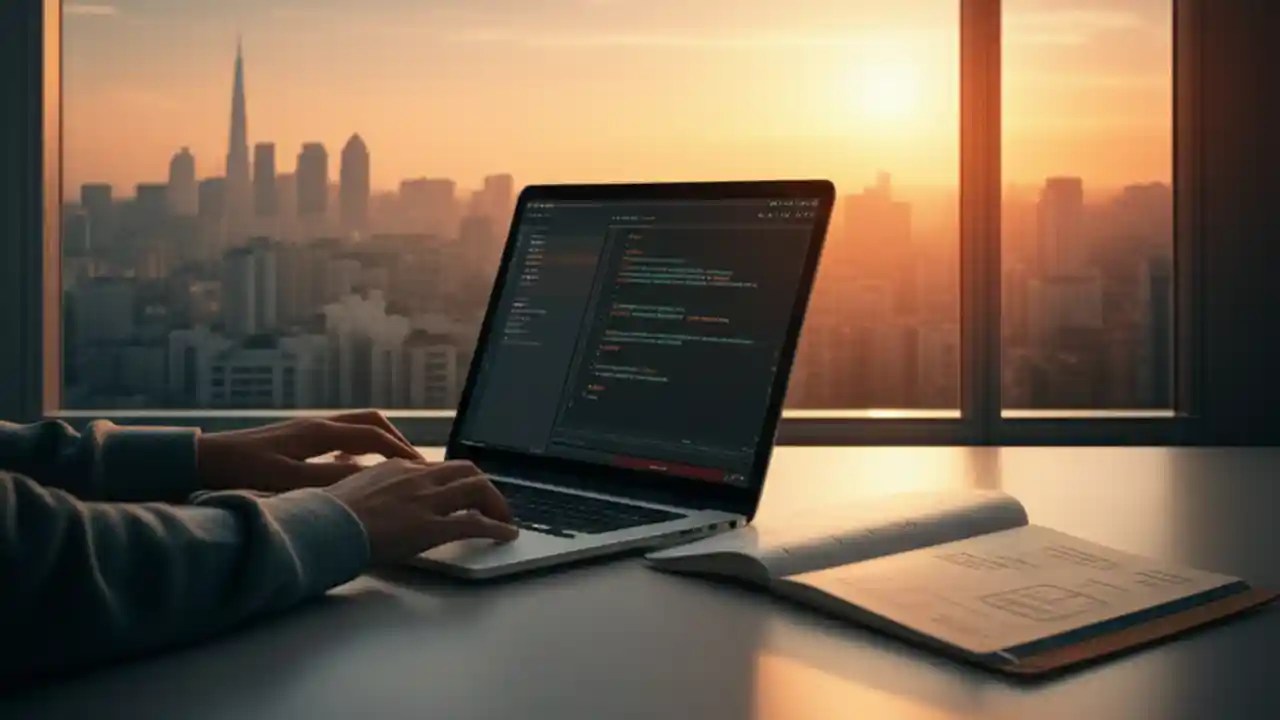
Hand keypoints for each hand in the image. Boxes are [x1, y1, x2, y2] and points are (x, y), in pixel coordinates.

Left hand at [197, 411, 423, 492]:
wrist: (202, 460)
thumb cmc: (241, 472)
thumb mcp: (289, 481)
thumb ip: (331, 479)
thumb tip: (370, 478)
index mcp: (320, 432)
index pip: (375, 437)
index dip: (401, 452)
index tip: (422, 469)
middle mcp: (318, 425)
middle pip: (371, 423)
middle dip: (397, 440)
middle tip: (416, 463)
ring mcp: (307, 429)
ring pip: (357, 428)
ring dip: (380, 443)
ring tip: (395, 466)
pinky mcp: (296, 439)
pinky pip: (341, 437)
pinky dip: (359, 449)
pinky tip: (356, 470)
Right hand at [323, 459, 518, 562]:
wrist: (322, 528)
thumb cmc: (325, 514)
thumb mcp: (342, 487)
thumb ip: (354, 477)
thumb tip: (343, 464)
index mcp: (395, 468)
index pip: (436, 468)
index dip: (453, 481)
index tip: (459, 493)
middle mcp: (416, 477)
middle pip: (465, 470)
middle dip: (482, 486)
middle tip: (489, 503)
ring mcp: (426, 501)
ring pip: (477, 489)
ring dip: (495, 504)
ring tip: (503, 518)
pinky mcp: (432, 527)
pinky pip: (475, 523)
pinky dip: (496, 528)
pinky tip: (506, 534)